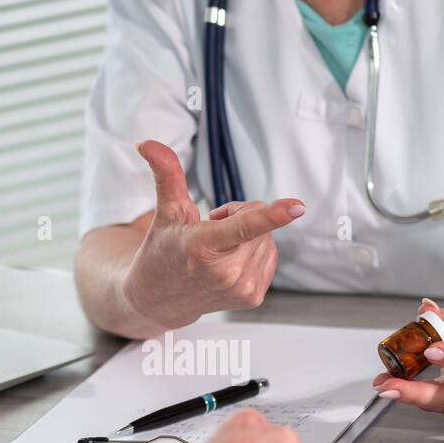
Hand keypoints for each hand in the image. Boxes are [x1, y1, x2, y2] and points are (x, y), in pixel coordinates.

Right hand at [122, 140, 305, 329]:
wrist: (160, 299)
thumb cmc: (162, 252)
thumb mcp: (166, 212)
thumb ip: (166, 174)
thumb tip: (146, 143)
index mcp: (202, 247)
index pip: (243, 226)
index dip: (273, 214)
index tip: (297, 206)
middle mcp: (225, 272)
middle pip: (258, 221)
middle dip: (240, 216)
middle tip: (211, 229)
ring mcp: (241, 288)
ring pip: (267, 239)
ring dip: (249, 236)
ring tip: (219, 248)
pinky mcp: (252, 297)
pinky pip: (270, 256)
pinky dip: (254, 252)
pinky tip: (230, 261)